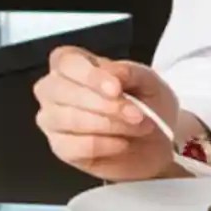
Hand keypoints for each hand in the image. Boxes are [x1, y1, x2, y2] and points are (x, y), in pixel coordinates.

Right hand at [33, 45, 180, 181]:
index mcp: (73, 64)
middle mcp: (54, 89)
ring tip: (137, 126)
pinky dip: (105, 145)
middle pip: (63, 91)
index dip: (90, 76)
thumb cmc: (145, 101)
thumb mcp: (146, 80)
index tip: (116, 89)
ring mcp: (53, 120)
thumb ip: (128, 73)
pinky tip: (122, 143)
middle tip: (136, 114)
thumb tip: (112, 74)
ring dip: (110, 125)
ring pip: (70, 120)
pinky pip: (75, 147)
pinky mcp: (60, 149)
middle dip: (105, 105)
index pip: (67, 62)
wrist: (157, 139)